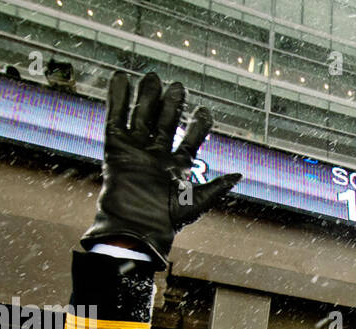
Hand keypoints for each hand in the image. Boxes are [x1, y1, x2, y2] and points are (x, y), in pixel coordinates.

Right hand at [81, 72, 242, 268]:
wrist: (135, 225)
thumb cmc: (166, 220)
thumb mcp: (197, 202)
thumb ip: (217, 187)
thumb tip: (240, 175)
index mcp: (177, 166)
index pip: (191, 139)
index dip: (198, 125)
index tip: (204, 110)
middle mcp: (157, 155)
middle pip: (166, 121)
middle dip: (173, 104)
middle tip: (178, 85)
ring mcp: (137, 149)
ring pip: (143, 116)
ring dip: (148, 97)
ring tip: (152, 77)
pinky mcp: (116, 146)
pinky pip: (116, 117)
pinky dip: (118, 98)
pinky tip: (121, 79)